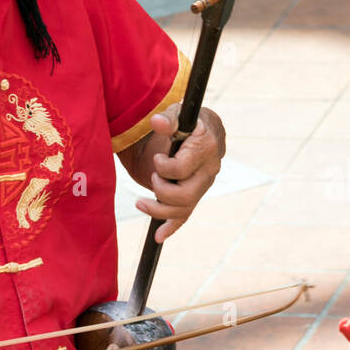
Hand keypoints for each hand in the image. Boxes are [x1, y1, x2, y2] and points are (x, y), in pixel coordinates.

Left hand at [135, 103, 224, 243]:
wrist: (194, 130)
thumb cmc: (185, 120)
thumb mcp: (177, 113)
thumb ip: (168, 119)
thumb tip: (157, 121)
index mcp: (207, 147)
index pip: (182, 169)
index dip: (165, 168)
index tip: (158, 160)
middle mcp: (209, 169)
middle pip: (186, 195)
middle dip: (162, 190)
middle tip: (152, 177)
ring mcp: (202, 185)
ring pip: (183, 208)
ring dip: (158, 209)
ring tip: (140, 202)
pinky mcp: (194, 195)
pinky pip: (184, 216)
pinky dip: (171, 227)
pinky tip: (158, 236)